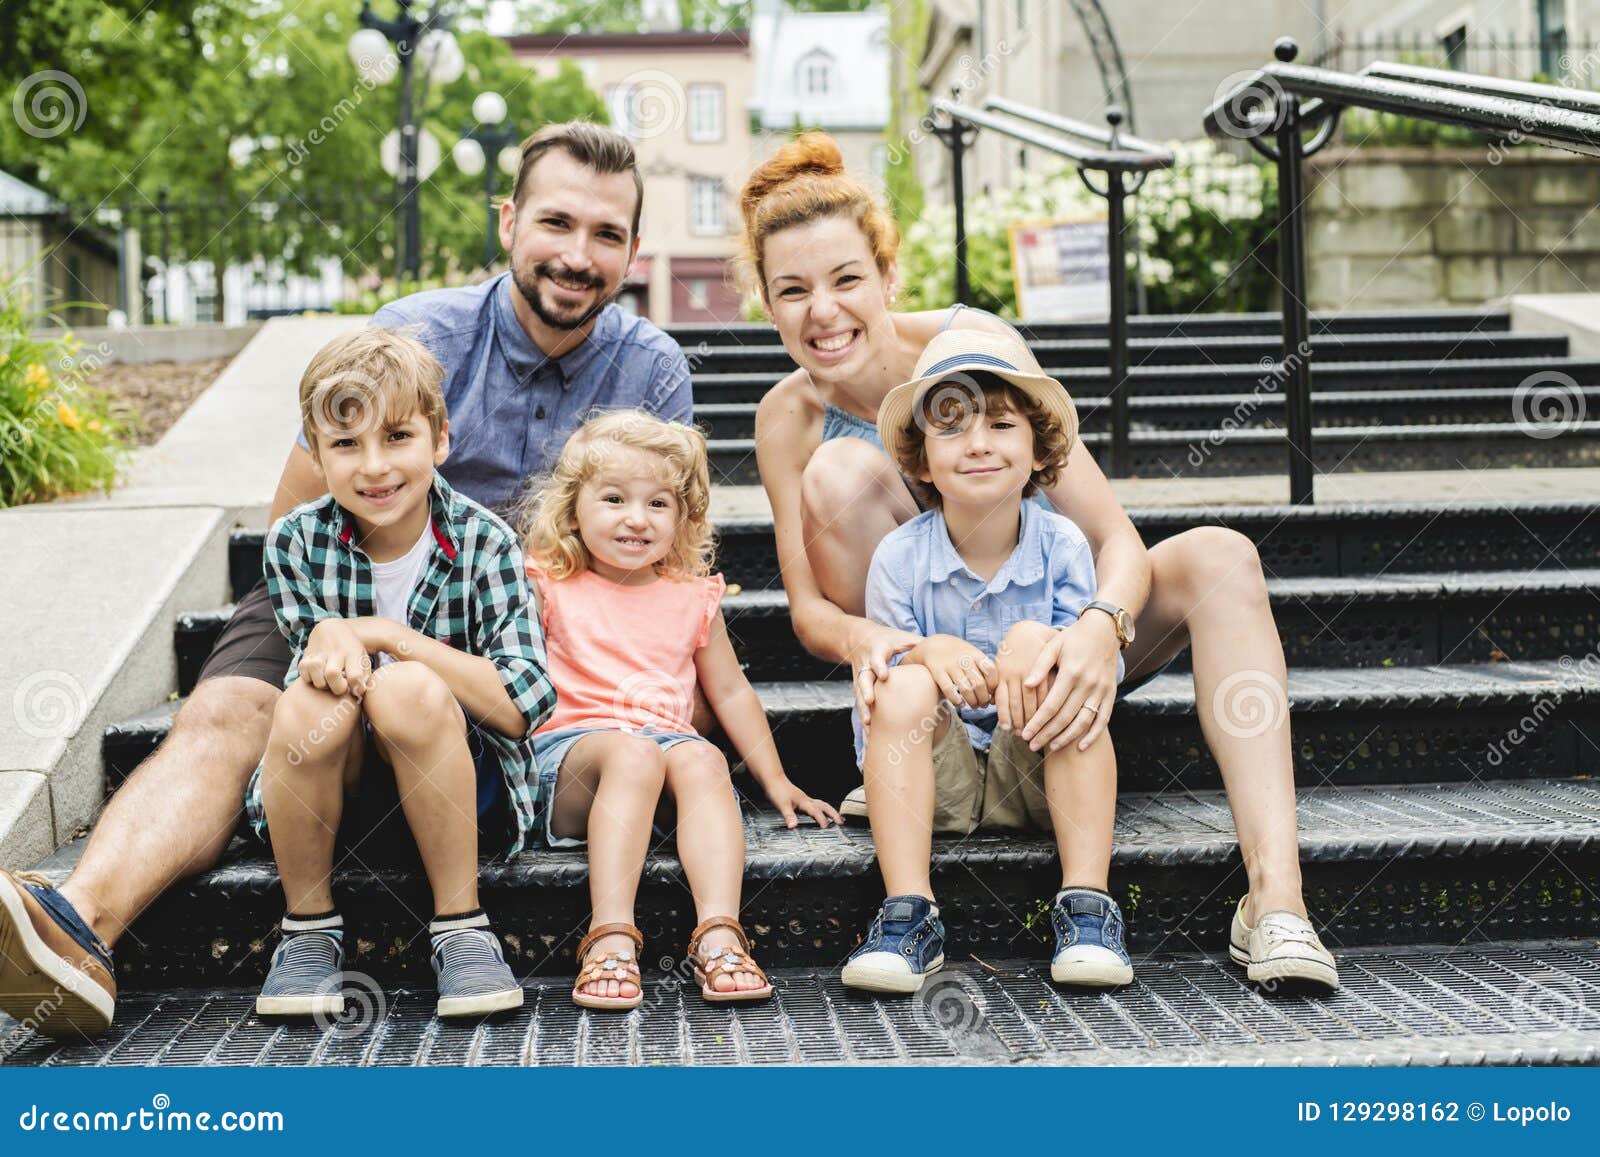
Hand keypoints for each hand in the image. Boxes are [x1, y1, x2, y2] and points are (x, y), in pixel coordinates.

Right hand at [299, 619, 372, 697]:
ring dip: (321, 682)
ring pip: (314, 671)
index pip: (355, 675)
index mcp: (353, 652)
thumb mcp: (363, 659)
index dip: (357, 687)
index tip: (358, 688)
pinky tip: (319, 676)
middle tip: (341, 687)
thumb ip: (365, 677)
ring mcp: (320, 651)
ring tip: (329, 682)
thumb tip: (362, 692)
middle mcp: (336, 651)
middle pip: (332, 673)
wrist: (333, 629)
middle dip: (337, 687)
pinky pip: (303, 670)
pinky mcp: (307, 654)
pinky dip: (309, 678)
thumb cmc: (351, 651)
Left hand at [764, 777, 842, 828]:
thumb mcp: (782, 805)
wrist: (773, 780)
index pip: (816, 811)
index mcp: (804, 801)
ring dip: (829, 811)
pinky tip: (819, 813)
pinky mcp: (802, 799)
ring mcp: (805, 799)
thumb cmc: (777, 790)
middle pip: (824, 806)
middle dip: (833, 814)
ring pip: (822, 804)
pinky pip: (816, 804)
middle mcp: (807, 800)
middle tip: (841, 822)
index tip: (826, 827)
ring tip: (836, 818)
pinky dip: (821, 809)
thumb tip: (793, 827)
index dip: (821, 819)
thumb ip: (789, 816)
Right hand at [849, 622, 920, 726]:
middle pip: (863, 678)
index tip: (884, 676)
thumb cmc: (887, 639)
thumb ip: (918, 644)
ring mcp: (860, 675)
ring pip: (859, 692)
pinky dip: (864, 714)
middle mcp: (866, 664)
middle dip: (866, 690)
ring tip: (869, 723)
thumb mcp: (901, 638)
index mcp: (878, 651)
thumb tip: (941, 652)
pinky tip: (869, 730)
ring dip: (863, 708)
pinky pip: (859, 701)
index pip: (876, 658)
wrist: (859, 638)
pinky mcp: (858, 685)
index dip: (879, 666)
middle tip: (871, 701)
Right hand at [908, 635, 997, 709]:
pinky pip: (949, 690)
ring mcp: (950, 665)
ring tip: (974, 706)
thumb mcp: (973, 654)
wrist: (933, 644)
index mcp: (975, 654)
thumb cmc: (959, 655)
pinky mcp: (937, 672)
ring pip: (966, 689)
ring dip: (972, 702)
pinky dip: (956, 701)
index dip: (994, 686)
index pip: (991, 671)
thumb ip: (984, 669)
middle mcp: (964, 659)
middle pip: (979, 683)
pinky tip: (960, 704)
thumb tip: (995, 693)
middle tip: (983, 704)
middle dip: (983, 698)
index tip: (992, 693)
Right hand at [993, 619, 1058, 731]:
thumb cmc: (1047, 645)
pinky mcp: (999, 671)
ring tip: (1019, 734)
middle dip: (1034, 724)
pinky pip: (1000, 696)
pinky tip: (1006, 724)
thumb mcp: (1060, 655)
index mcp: (1048, 668)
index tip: (1052, 734)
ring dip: (1017, 720)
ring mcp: (1011, 671)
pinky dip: (1002, 710)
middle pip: (1032, 703)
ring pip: (1015, 701)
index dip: (1049, 718)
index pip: (1049, 699)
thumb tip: (1078, 699)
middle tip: (1036, 741)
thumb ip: (1066, 679)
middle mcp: (1028, 670)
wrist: (1025, 629)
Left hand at [1020, 614, 1120, 752]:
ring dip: (1067, 738)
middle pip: (1065, 717)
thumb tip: (1026, 685)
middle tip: (1032, 746)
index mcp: (1071, 672)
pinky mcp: (1111, 693)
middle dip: (1047, 734)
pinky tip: (1081, 747)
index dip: (1037, 722)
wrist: (1104, 629)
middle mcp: (1087, 683)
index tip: (1025, 734)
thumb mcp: (1053, 646)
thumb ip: (1040, 666)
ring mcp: (1101, 690)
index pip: (1050, 705)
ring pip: (1083, 721)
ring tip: (1051, 748)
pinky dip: (1093, 735)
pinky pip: (1103, 719)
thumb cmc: (1073, 637)